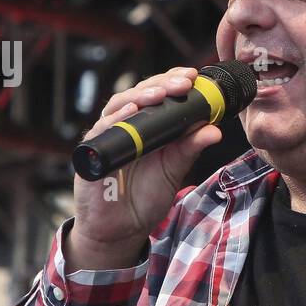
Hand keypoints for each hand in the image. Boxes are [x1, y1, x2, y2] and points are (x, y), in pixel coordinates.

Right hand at [65, 66, 223, 269]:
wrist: (122, 229)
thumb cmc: (145, 196)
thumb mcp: (174, 169)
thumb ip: (190, 148)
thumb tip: (214, 129)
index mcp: (146, 126)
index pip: (157, 94)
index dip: (171, 81)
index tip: (192, 75)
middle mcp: (125, 127)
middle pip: (138, 94)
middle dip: (161, 84)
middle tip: (183, 82)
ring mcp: (106, 138)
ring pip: (118, 107)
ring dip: (140, 97)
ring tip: (160, 93)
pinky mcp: (91, 155)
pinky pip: (100, 132)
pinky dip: (114, 121)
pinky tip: (130, 112)